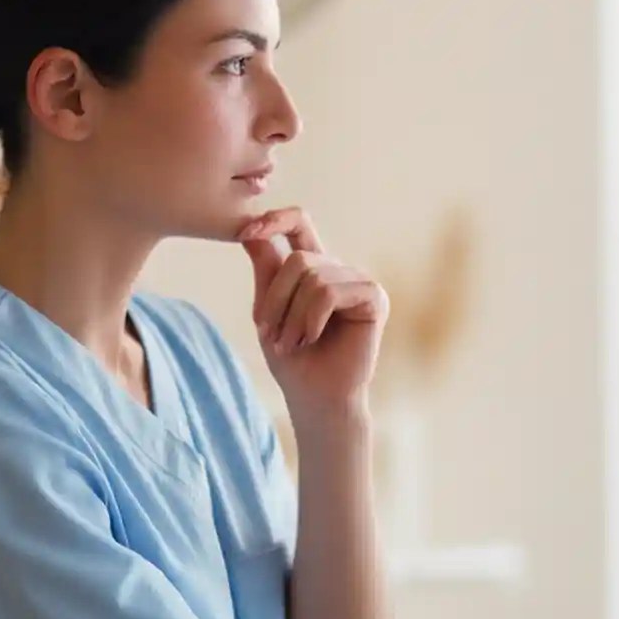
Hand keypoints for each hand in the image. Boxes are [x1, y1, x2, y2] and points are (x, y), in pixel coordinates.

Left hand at [238, 208, 388, 421]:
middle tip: (271, 335)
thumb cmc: (293, 360)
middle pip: (299, 258)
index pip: (298, 223)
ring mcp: (359, 283)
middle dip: (277, 298)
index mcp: (315, 268)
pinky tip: (312, 339)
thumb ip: (266, 269)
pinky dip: (312, 319)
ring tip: (292, 344)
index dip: (273, 219)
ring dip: (292, 316)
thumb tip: (247, 229)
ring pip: (314, 276)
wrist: (315, 398)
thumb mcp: (268, 310)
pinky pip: (331, 293)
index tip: (245, 232)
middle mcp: (340, 270)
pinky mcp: (374, 298)